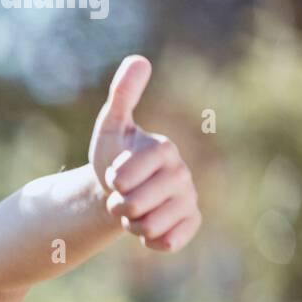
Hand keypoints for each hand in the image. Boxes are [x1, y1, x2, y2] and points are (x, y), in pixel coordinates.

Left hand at [88, 54, 200, 252]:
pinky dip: (151, 241)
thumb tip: (138, 60)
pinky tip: (147, 229)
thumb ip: (122, 96)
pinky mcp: (190, 223)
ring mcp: (188, 199)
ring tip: (132, 212)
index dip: (116, 179)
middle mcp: (182, 173)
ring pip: (150, 226)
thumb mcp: (111, 125)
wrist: (119, 192)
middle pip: (137, 204)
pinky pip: (169, 242)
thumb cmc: (114, 157)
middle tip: (119, 197)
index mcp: (164, 149)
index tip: (113, 175)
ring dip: (131, 225)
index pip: (130, 173)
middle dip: (118, 206)